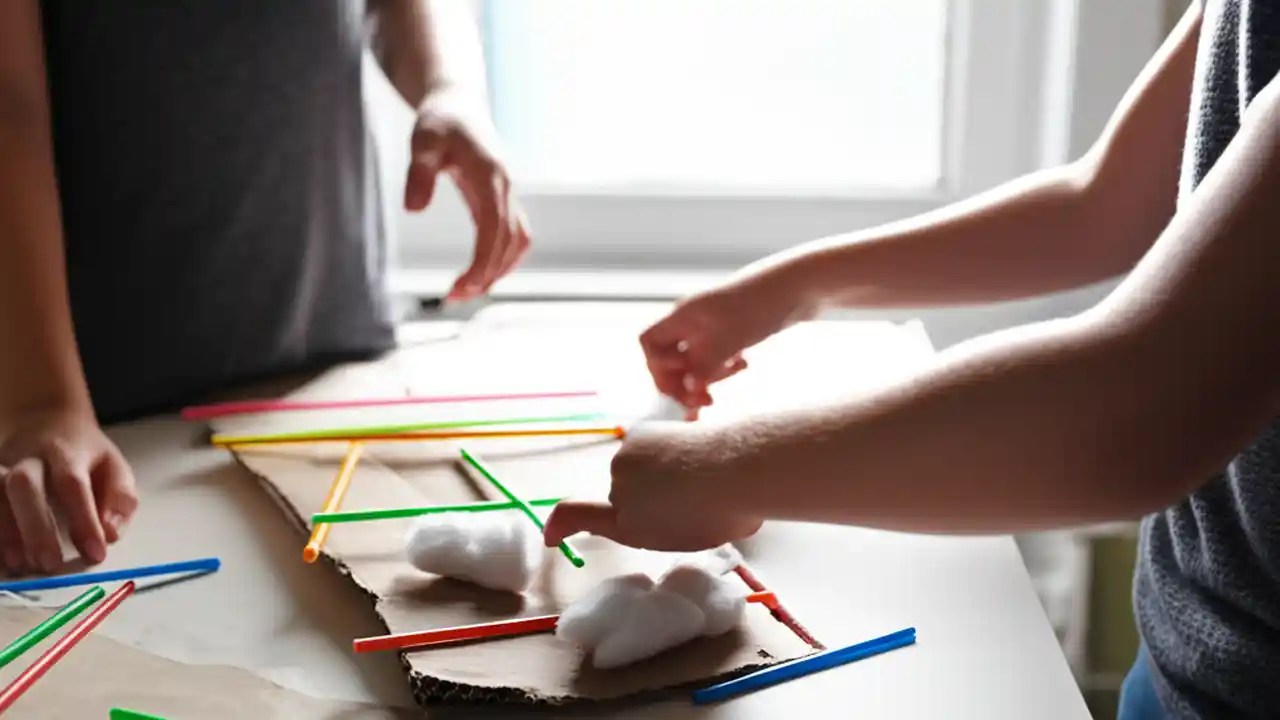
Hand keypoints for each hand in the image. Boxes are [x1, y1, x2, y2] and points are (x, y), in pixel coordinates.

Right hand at [0, 404, 137, 573]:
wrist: (44, 420)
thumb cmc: (84, 454)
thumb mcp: (115, 467)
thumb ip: (119, 500)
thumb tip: (110, 534)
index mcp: (67, 452)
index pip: (73, 484)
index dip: (83, 520)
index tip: (95, 554)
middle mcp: (28, 457)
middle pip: (24, 485)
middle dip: (36, 527)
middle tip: (50, 563)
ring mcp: (1, 465)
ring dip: (5, 531)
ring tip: (20, 565)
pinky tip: (2, 558)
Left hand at [404, 87, 530, 301]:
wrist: (459, 106)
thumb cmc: (440, 123)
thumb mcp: (422, 141)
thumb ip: (418, 173)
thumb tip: (414, 209)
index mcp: (491, 176)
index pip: (494, 229)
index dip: (482, 262)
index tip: (460, 287)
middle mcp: (506, 189)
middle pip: (509, 243)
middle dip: (486, 274)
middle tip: (453, 298)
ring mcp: (509, 195)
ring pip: (518, 242)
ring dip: (498, 270)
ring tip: (465, 292)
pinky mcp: (504, 201)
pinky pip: (514, 236)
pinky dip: (503, 259)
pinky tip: (480, 275)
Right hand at [543, 423, 761, 551]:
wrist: (740, 466)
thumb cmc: (725, 511)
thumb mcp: (693, 535)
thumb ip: (668, 524)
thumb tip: (673, 505)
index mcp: (628, 522)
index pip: (576, 515)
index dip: (561, 526)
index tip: (552, 535)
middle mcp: (618, 486)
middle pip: (625, 493)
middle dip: (651, 499)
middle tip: (692, 504)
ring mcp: (628, 455)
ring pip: (640, 468)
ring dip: (661, 472)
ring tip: (699, 476)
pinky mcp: (642, 432)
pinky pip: (652, 448)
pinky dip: (669, 452)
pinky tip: (695, 454)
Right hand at [641, 270, 812, 417]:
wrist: (801, 284)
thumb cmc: (762, 304)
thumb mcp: (730, 339)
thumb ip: (703, 367)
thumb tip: (687, 391)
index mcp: (684, 315)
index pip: (650, 343)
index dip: (659, 367)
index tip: (684, 380)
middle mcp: (693, 319)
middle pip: (670, 357)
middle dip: (684, 382)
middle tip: (705, 402)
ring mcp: (712, 325)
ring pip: (695, 360)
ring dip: (707, 376)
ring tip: (732, 375)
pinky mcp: (732, 330)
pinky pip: (715, 357)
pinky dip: (722, 369)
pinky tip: (743, 365)